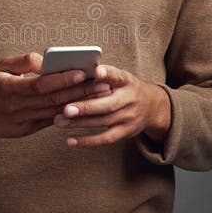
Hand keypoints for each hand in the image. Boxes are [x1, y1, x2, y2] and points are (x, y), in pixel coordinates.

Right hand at [0, 51, 113, 138]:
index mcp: (9, 89)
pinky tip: (86, 109)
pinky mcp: (25, 131)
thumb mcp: (0, 66)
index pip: (41, 85)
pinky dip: (68, 115)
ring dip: (80, 105)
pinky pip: (50, 122)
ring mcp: (21, 122)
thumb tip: (43, 60)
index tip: (83, 72)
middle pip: (54, 100)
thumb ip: (23, 61)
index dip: (63, 79)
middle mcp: (16, 108)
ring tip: (100, 96)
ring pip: (55, 113)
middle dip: (80, 92)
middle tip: (103, 84)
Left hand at [53, 63, 171, 148]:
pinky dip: (87, 141)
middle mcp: (129, 99)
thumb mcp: (121, 77)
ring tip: (59, 121)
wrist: (153, 106)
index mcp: (127, 81)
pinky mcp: (125, 132)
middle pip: (107, 104)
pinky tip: (70, 140)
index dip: (108, 74)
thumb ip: (102, 76)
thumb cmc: (127, 88)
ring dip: (79, 123)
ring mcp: (128, 117)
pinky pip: (104, 138)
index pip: (118, 76)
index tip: (97, 71)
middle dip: (86, 107)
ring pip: (102, 121)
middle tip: (66, 108)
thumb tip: (74, 72)